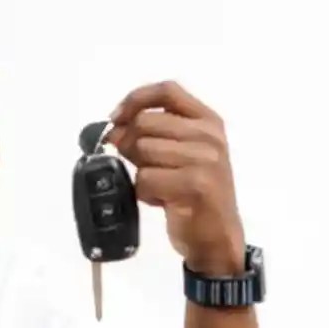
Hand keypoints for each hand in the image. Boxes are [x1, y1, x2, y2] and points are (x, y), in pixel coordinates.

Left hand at [106, 81, 245, 276]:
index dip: (135, 100)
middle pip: (146, 122)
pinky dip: (144, 193)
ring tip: (160, 186)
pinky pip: (146, 178)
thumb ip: (154, 135)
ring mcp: (205, 159)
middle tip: (138, 166)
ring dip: (140, 173)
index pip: (167, 91)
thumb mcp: (182, 155)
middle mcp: (209, 136)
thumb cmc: (195, 195)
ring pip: (143, 150)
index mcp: (208, 121)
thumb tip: (112, 129)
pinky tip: (162, 201)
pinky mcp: (195, 185)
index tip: (115, 118)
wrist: (217, 236)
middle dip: (129, 144)